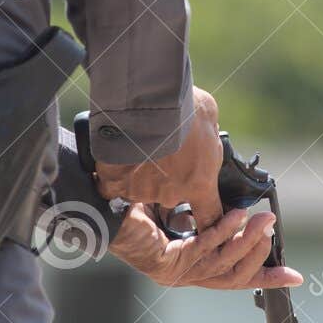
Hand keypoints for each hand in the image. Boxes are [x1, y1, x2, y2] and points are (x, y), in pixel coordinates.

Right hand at [93, 87, 224, 226]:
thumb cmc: (184, 108)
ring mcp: (141, 192)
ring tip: (140, 146)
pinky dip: (114, 176)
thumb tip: (205, 133)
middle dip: (171, 179)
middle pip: (172, 198)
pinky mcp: (115, 183)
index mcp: (199, 184)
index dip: (209, 220)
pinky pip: (113, 187)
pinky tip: (115, 158)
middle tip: (167, 152)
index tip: (206, 217)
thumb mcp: (209, 119)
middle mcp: (171, 195)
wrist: (147, 101)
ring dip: (143, 173)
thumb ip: (209, 136)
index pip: (210, 217)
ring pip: (143, 190)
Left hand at [109, 205, 304, 290]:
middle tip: (274, 228)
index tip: (293, 276)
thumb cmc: (140, 203)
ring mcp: (175, 274)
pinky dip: (223, 232)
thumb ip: (212, 217)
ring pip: (222, 265)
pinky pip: (204, 249)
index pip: (234, 277)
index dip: (265, 277)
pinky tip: (236, 217)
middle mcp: (184, 276)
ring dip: (246, 240)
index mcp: (190, 267)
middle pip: (233, 277)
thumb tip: (242, 211)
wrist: (104, 204)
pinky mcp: (167, 265)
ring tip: (262, 218)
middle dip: (260, 255)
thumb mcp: (188, 211)